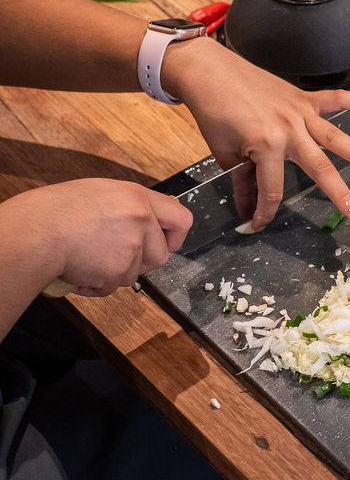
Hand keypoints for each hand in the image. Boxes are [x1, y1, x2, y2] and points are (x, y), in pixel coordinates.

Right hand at [13, 179, 191, 296]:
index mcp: (139, 198)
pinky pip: (115, 287)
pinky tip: (81, 271)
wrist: (37, 231)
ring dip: (116, 273)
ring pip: (136, 273)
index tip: (165, 243)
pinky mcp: (117, 271)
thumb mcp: (103, 193)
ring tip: (91, 258)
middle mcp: (141, 221)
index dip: (175, 237)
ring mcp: (131, 247)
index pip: (182, 220)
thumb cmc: (59, 210)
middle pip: (160, 255)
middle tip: (116, 256)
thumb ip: (131, 206)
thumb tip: (150, 219)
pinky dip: (98, 284)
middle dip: (141, 262)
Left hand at [163, 38, 349, 230]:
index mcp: (266, 145)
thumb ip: (243, 181)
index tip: (257, 224)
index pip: (272, 188)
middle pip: (320, 168)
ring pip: (335, 137)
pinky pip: (337, 99)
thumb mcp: (224, 153)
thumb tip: (249, 208)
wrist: (209, 73)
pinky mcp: (304, 98)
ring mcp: (300, 112)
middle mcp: (289, 130)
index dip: (265, 210)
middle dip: (340, 195)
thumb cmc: (213, 113)